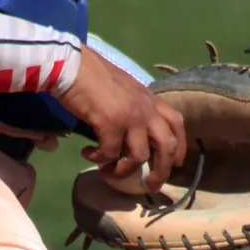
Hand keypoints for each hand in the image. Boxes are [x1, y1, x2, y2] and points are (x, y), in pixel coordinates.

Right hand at [58, 45, 184, 192]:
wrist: (71, 65)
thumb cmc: (92, 74)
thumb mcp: (123, 89)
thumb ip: (133, 107)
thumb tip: (130, 134)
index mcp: (150, 98)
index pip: (176, 124)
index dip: (179, 147)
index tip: (174, 164)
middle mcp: (146, 108)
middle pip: (166, 146)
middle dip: (161, 170)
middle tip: (151, 185)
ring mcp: (131, 116)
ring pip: (139, 156)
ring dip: (123, 170)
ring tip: (106, 172)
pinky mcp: (111, 124)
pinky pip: (109, 154)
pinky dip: (98, 159)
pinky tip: (87, 154)